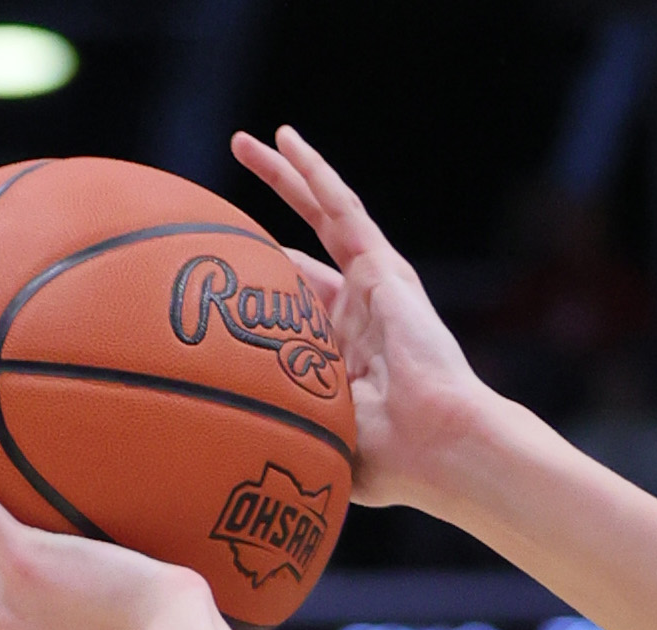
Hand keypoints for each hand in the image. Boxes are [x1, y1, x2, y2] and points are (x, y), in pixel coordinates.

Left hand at [232, 126, 491, 511]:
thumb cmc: (390, 462)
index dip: (257, 300)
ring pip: (319, 217)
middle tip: (217, 210)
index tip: (215, 290)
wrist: (440, 446)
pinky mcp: (385, 269)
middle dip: (259, 234)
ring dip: (284, 178)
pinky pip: (342, 208)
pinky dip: (314, 172)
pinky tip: (285, 140)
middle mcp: (357, 318)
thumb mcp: (320, 437)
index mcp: (342, 361)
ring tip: (245, 144)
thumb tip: (222, 447)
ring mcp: (372, 289)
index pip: (291, 316)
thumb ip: (282, 425)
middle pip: (298, 260)